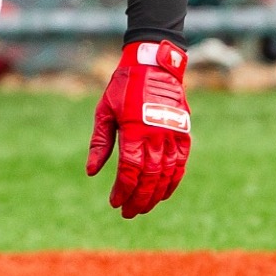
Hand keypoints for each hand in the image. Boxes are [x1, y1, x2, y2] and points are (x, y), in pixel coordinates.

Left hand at [86, 41, 190, 218]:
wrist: (154, 63)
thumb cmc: (124, 86)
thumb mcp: (105, 111)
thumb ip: (100, 143)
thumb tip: (92, 172)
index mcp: (135, 129)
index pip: (130, 170)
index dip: (123, 190)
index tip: (114, 202)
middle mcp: (157, 135)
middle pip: (149, 178)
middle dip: (138, 199)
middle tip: (128, 212)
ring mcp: (173, 134)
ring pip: (166, 174)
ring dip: (155, 195)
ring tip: (143, 207)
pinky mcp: (183, 133)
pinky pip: (180, 164)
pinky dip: (173, 181)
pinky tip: (164, 194)